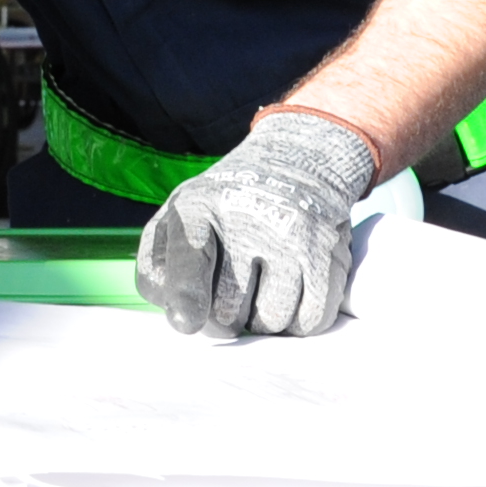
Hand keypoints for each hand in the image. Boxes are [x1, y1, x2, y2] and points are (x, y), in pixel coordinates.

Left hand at [136, 111, 374, 337]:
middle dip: (223, 315)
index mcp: (197, 209)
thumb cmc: (223, 207)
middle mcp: (246, 219)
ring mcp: (290, 237)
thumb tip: (178, 316)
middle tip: (229, 287)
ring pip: (270, 321)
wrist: (293, 163)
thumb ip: (159, 266)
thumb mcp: (178, 217)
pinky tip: (289, 295)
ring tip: (259, 285)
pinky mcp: (326, 254)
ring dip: (261, 320)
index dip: (186, 294)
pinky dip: (296, 322)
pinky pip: (309, 320)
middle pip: (227, 311)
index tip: (185, 322)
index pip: (190, 256)